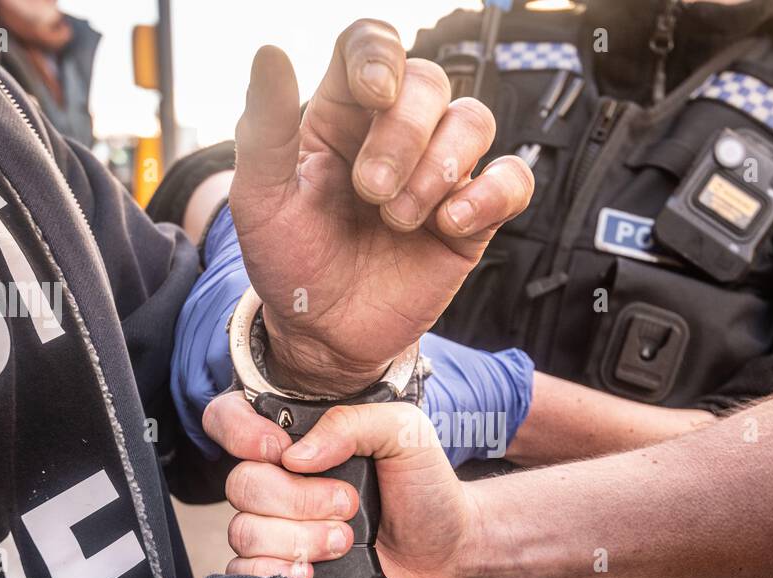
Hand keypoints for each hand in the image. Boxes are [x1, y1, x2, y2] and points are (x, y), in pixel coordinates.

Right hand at [203, 393, 473, 577]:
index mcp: (302, 442)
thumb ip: (352, 423)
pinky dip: (278, 572)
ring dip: (299, 539)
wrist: (451, 554)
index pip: (231, 420)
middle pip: (241, 484)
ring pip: (243, 531)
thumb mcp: (404, 433)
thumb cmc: (429, 490)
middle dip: (297, 499)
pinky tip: (315, 572)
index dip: (239, 433)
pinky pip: (244, 573)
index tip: (280, 450)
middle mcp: (281, 483)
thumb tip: (296, 454)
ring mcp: (279, 530)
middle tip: (348, 506)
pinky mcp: (283, 573)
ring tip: (344, 541)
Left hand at [231, 21, 533, 395]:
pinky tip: (451, 223)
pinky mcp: (472, 219)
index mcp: (341, 115)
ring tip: (400, 219)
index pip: (372, 45)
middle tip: (372, 193)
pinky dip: (491, 194)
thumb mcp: (259, 199)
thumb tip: (271, 53)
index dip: (380, 55)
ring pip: (473, 121)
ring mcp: (439, 174)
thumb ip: (264, 128)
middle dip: (404, 135)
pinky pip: (512, 181)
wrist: (323, 336)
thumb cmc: (290, 262)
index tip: (374, 94)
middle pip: (429, 83)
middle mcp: (396, 134)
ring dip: (440, 167)